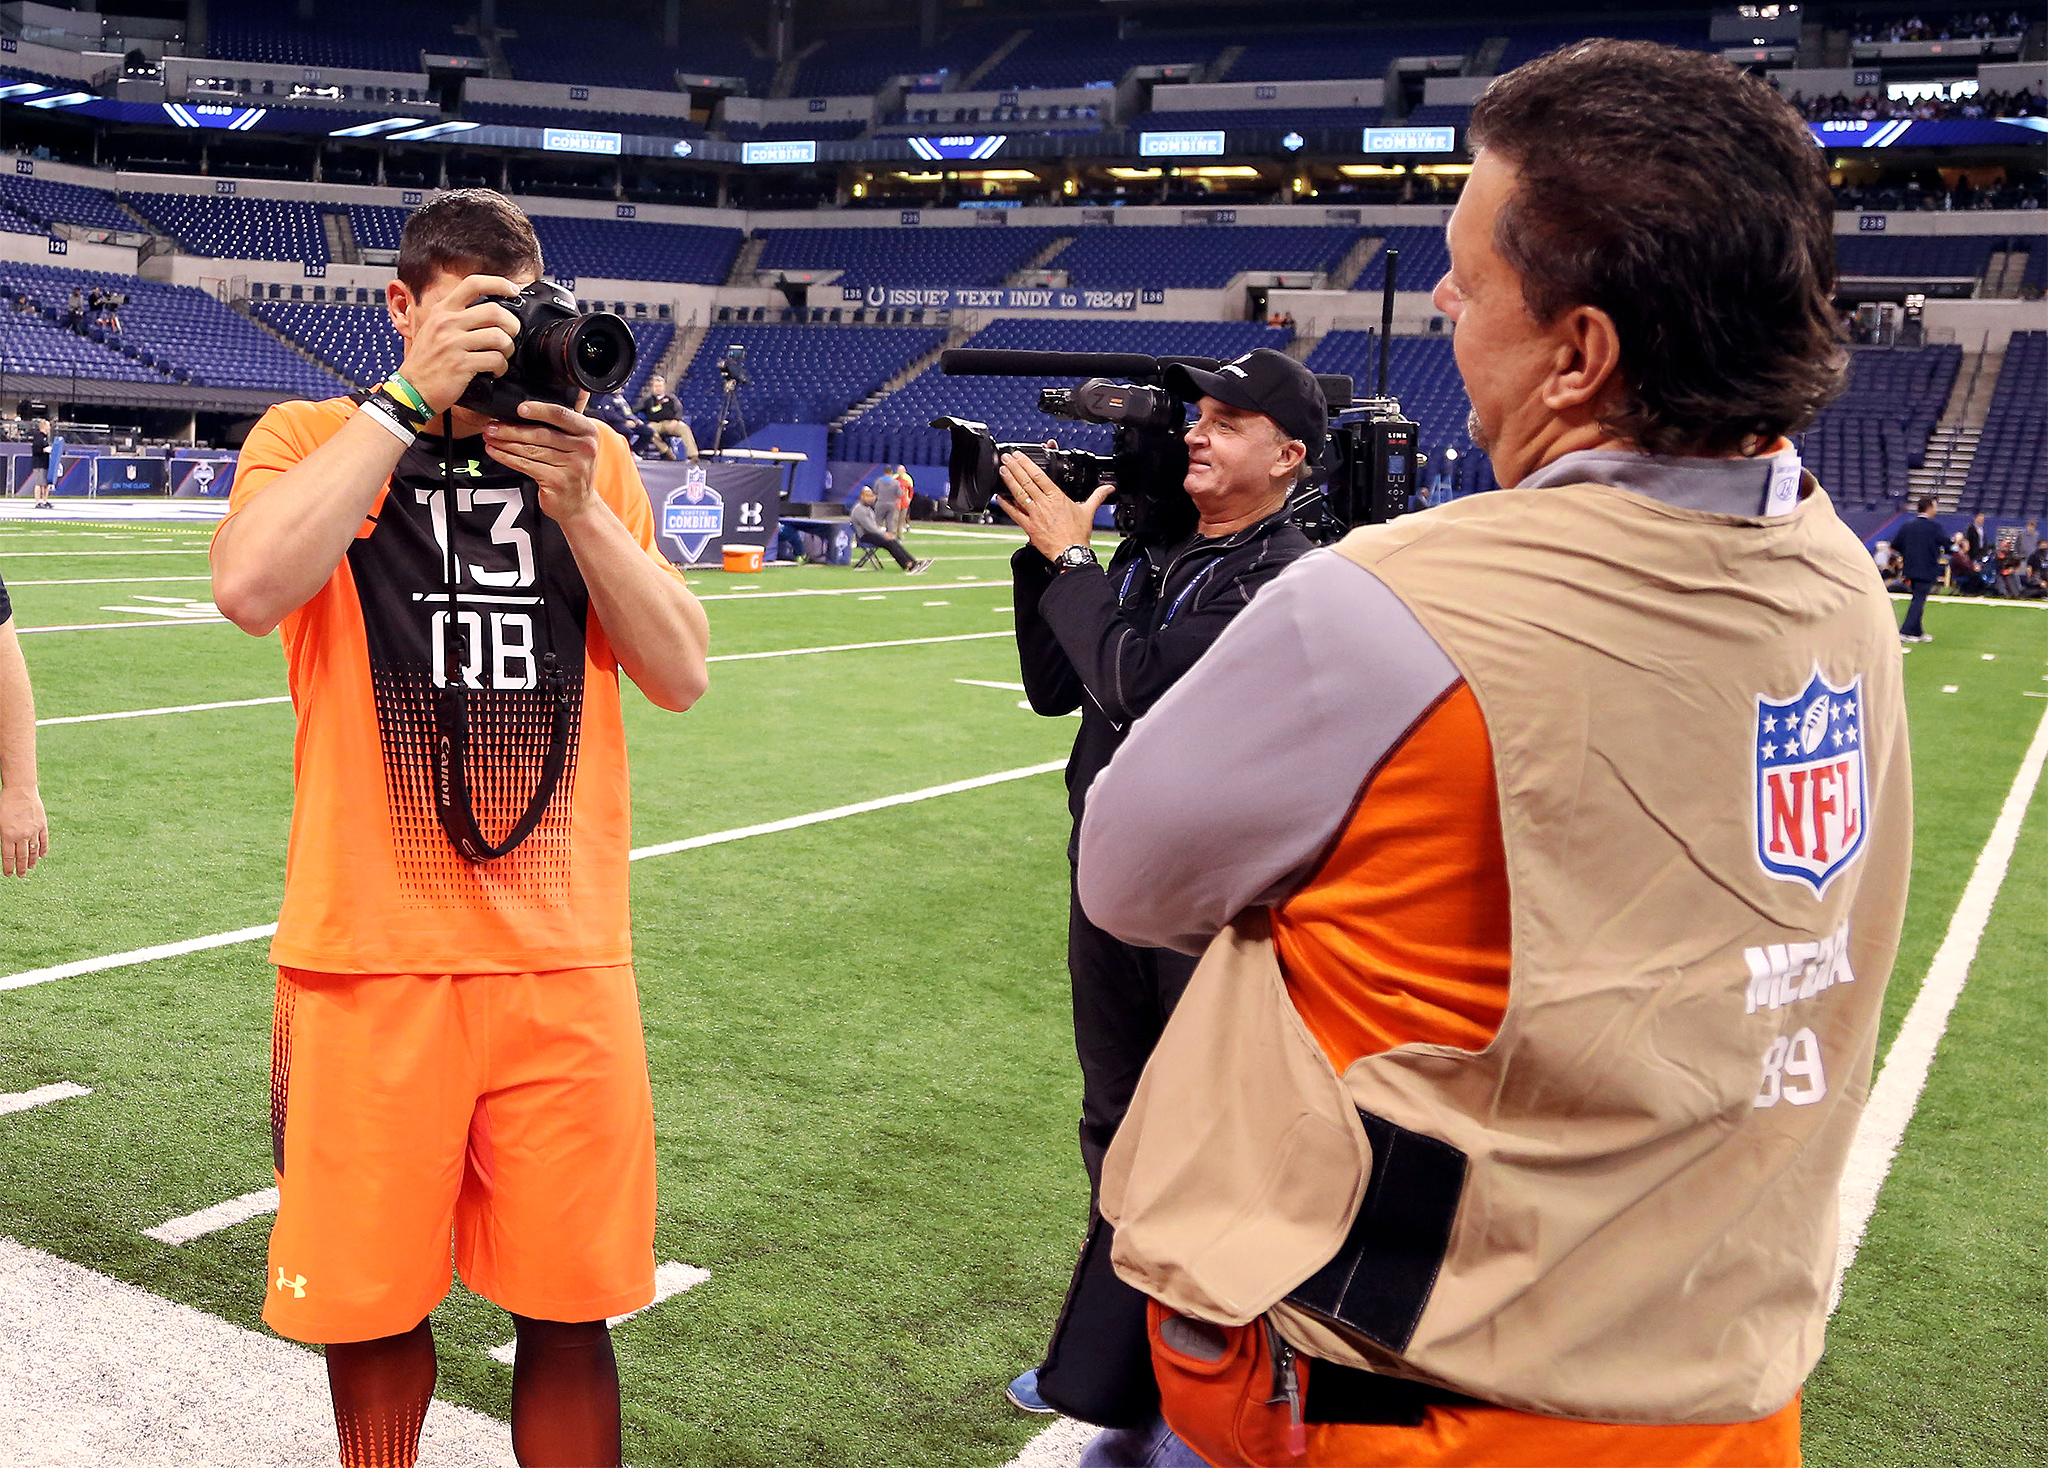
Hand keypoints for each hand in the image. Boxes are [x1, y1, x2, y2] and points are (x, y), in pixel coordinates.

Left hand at [2, 784, 47, 875]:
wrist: (20, 790)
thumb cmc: (4, 804)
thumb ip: (2, 836)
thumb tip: (5, 848)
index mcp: (8, 835)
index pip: (8, 856)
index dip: (9, 867)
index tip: (9, 874)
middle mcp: (22, 835)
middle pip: (22, 856)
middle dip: (21, 868)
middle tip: (21, 875)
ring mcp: (34, 830)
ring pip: (34, 850)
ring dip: (32, 861)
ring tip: (31, 868)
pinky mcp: (42, 825)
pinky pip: (44, 840)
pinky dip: (43, 849)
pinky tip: (42, 856)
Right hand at [396, 274, 524, 413]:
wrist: (411, 389)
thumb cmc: (426, 362)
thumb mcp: (434, 329)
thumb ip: (456, 317)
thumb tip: (489, 313)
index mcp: (442, 310)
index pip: (473, 284)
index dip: (498, 283)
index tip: (513, 290)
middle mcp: (447, 323)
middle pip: (494, 311)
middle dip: (512, 324)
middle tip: (512, 335)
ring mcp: (453, 343)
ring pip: (499, 337)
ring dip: (508, 348)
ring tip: (503, 356)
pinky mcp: (461, 364)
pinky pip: (495, 360)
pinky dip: (501, 367)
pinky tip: (495, 371)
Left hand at [484, 401, 603, 523]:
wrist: (579, 503)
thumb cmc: (572, 470)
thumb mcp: (575, 444)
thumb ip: (558, 428)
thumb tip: (522, 413)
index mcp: (588, 432)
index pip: (560, 415)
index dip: (538, 410)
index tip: (518, 408)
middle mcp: (584, 447)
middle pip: (541, 433)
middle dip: (511, 429)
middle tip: (492, 426)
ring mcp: (572, 466)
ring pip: (531, 449)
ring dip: (505, 442)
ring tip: (490, 437)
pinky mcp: (558, 481)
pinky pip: (526, 465)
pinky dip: (507, 457)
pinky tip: (496, 452)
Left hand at [996, 450, 1113, 561]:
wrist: (1071, 552)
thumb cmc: (1078, 534)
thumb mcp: (1088, 511)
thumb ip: (1097, 496)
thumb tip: (1109, 488)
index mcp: (1057, 497)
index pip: (1039, 476)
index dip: (1027, 464)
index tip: (1019, 456)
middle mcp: (1044, 504)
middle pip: (1026, 481)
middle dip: (1015, 468)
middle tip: (1007, 458)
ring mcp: (1035, 515)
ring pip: (1019, 494)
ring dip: (1009, 481)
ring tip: (1002, 470)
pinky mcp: (1029, 527)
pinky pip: (1015, 514)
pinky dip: (1006, 504)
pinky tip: (1000, 496)